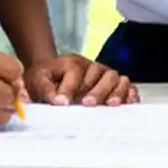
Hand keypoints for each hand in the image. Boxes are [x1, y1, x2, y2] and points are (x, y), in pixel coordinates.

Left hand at [24, 54, 138, 105]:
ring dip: (115, 92)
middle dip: (96, 89)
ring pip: (118, 78)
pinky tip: (126, 105)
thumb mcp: (37, 80)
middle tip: (88, 103)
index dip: (69, 88)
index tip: (63, 103)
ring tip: (110, 105)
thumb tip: (59, 102)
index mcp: (72, 62)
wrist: (51, 78)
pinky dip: (130, 95)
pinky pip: (129, 87)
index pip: (75, 72)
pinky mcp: (115, 87)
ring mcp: (105, 76)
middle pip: (102, 73)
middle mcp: (92, 67)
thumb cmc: (45, 80)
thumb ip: (44, 89)